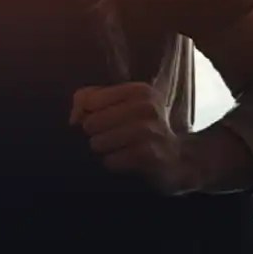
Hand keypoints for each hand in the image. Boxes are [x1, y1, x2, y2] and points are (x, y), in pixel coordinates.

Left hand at [70, 82, 199, 194]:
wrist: (177, 157)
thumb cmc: (138, 125)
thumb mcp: (116, 102)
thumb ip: (86, 99)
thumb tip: (74, 117)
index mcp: (139, 90)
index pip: (89, 101)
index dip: (88, 113)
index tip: (104, 118)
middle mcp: (147, 107)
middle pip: (91, 123)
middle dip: (96, 133)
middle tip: (114, 135)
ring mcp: (150, 132)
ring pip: (98, 143)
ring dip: (104, 149)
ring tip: (120, 147)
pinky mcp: (149, 156)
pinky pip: (110, 161)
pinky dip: (113, 163)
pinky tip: (127, 158)